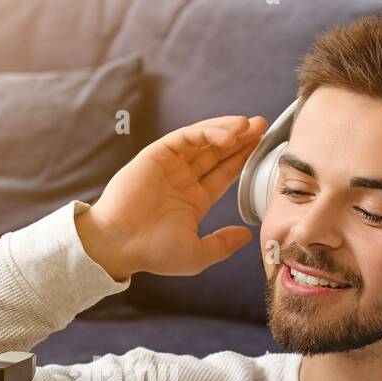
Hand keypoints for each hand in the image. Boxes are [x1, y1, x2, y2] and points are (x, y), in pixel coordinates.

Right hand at [75, 114, 268, 282]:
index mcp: (193, 200)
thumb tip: (247, 236)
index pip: (224, 173)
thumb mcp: (197, 255)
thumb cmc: (153, 253)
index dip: (243, 159)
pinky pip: (187, 136)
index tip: (262, 147)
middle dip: (241, 138)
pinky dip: (208, 131)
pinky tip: (229, 134)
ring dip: (228, 130)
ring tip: (250, 126)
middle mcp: (183, 179)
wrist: (119, 245)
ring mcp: (170, 165)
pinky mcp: (157, 154)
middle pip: (217, 152)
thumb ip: (222, 244)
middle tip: (262, 125)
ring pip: (204, 140)